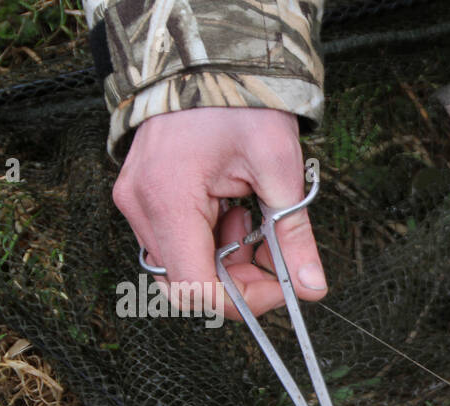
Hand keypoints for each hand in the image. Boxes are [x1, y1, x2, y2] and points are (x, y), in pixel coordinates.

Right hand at [112, 107, 325, 320]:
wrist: (205, 59)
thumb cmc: (238, 104)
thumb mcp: (279, 169)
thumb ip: (294, 235)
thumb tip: (313, 287)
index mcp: (169, 200)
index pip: (197, 290)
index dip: (245, 302)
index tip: (283, 288)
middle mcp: (141, 208)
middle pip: (188, 284)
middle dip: (239, 282)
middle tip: (276, 257)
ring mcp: (136, 204)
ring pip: (184, 267)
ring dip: (227, 261)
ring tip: (252, 220)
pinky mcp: (143, 199)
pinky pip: (177, 244)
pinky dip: (212, 242)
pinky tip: (234, 212)